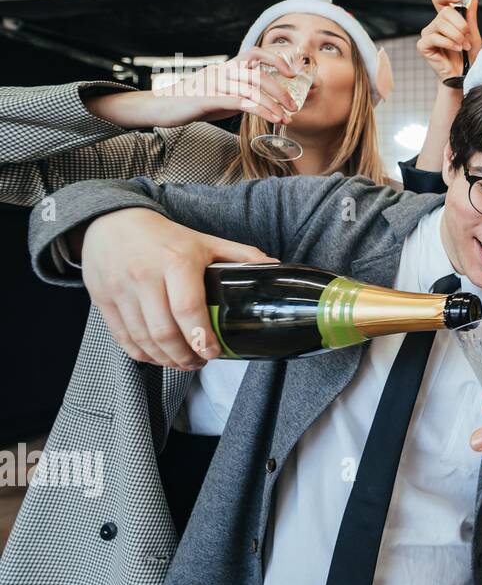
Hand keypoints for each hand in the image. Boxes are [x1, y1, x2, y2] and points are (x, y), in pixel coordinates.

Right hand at [79, 208, 275, 369]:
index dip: (202, 338)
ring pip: (143, 339)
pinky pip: (123, 338)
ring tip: (183, 362)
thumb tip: (275, 268)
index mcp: (177, 261)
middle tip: (200, 361)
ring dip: (165, 359)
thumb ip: (241, 255)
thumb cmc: (165, 236)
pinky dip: (142, 354)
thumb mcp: (205, 240)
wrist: (111, 222)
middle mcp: (145, 276)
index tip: (214, 352)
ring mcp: (121, 289)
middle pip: (164, 332)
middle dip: (185, 356)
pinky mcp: (103, 299)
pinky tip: (158, 356)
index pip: (188, 309)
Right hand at [144, 49, 300, 127]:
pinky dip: (259, 110)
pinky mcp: (206, 99)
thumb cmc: (191, 102)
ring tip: (286, 118)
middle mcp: (221, 72)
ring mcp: (213, 84)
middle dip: (281, 91)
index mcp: (225, 68)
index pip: (254, 53)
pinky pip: (238, 102)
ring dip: (273, 105)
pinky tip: (271, 118)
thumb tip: (264, 101)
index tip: (291, 74)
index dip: (275, 59)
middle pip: (258, 75)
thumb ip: (241, 94)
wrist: (159, 108)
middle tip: (293, 107)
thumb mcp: (221, 95)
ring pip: (251, 90)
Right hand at [417, 0, 481, 82]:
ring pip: (441, 24)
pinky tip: (456, 49)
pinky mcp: (423, 45)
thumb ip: (471, 18)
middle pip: (445, 12)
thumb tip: (472, 0)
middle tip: (466, 37)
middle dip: (460, 24)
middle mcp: (435, 24)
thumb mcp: (473, 35)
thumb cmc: (467, 56)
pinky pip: (435, 38)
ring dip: (456, 35)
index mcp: (445, 19)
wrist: (463, 75)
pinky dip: (449, 43)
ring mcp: (427, 34)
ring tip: (463, 45)